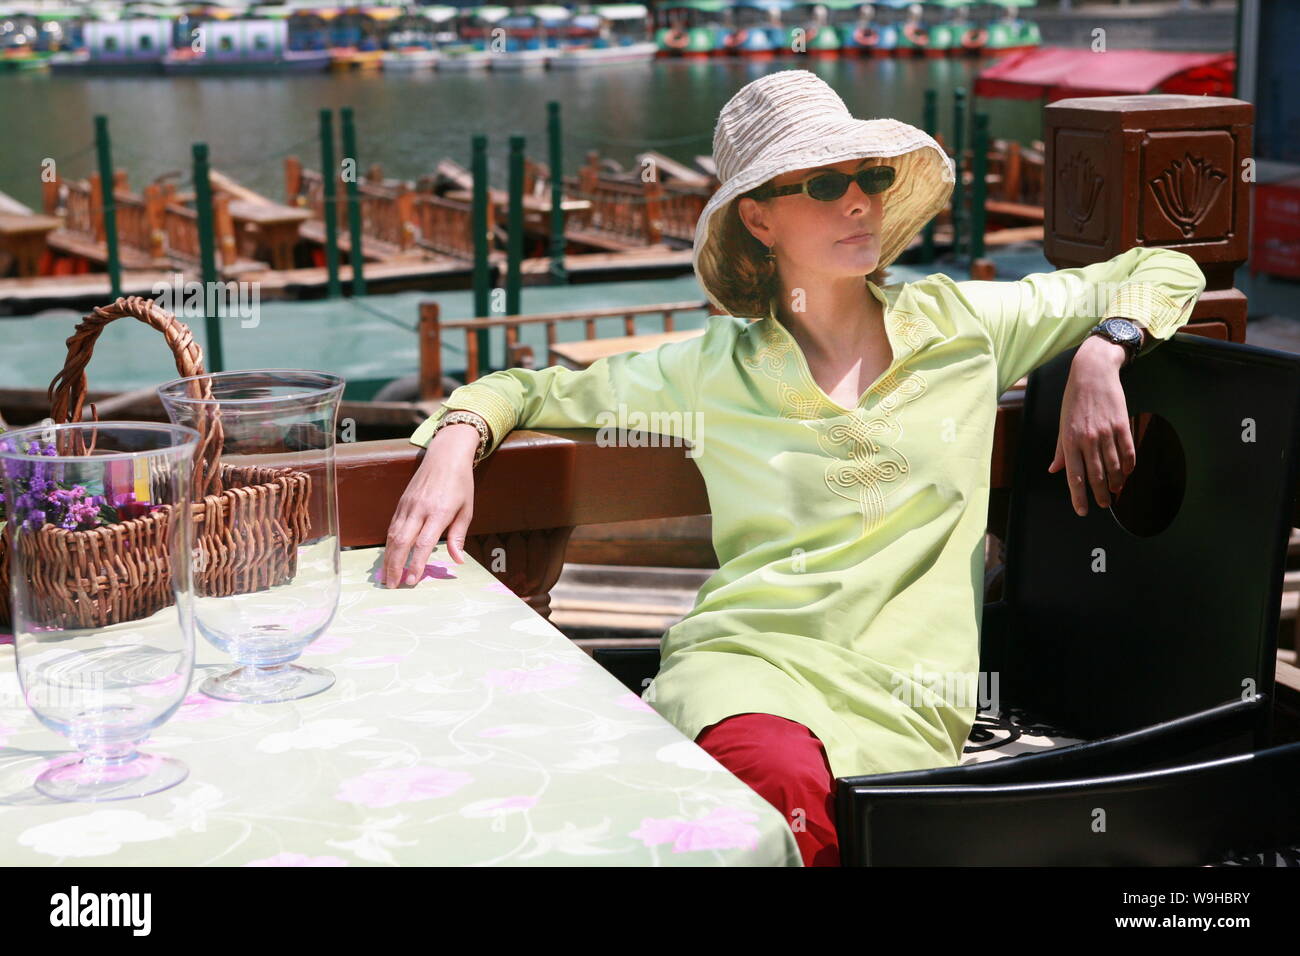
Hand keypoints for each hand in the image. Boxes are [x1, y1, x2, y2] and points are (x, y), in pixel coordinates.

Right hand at [382, 424, 477, 587]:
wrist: (446, 455)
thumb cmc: (461, 483)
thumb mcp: (466, 509)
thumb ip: (458, 536)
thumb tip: (457, 560)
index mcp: (439, 512)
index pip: (423, 544)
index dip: (415, 564)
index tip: (412, 581)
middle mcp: (420, 509)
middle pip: (402, 542)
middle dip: (395, 566)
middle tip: (393, 585)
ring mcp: (408, 505)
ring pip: (393, 535)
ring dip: (388, 557)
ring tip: (387, 576)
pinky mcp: (402, 503)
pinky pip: (392, 526)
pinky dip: (389, 543)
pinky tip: (388, 556)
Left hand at [1047, 336, 1134, 515]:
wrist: (1093, 373)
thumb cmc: (1074, 399)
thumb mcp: (1062, 424)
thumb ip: (1060, 450)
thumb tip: (1055, 470)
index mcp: (1069, 440)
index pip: (1074, 476)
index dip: (1079, 496)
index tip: (1082, 510)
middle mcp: (1088, 439)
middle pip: (1096, 475)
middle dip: (1099, 494)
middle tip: (1102, 504)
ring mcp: (1106, 433)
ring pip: (1114, 467)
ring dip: (1115, 483)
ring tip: (1115, 491)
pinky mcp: (1122, 425)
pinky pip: (1128, 452)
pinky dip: (1128, 466)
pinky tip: (1126, 474)